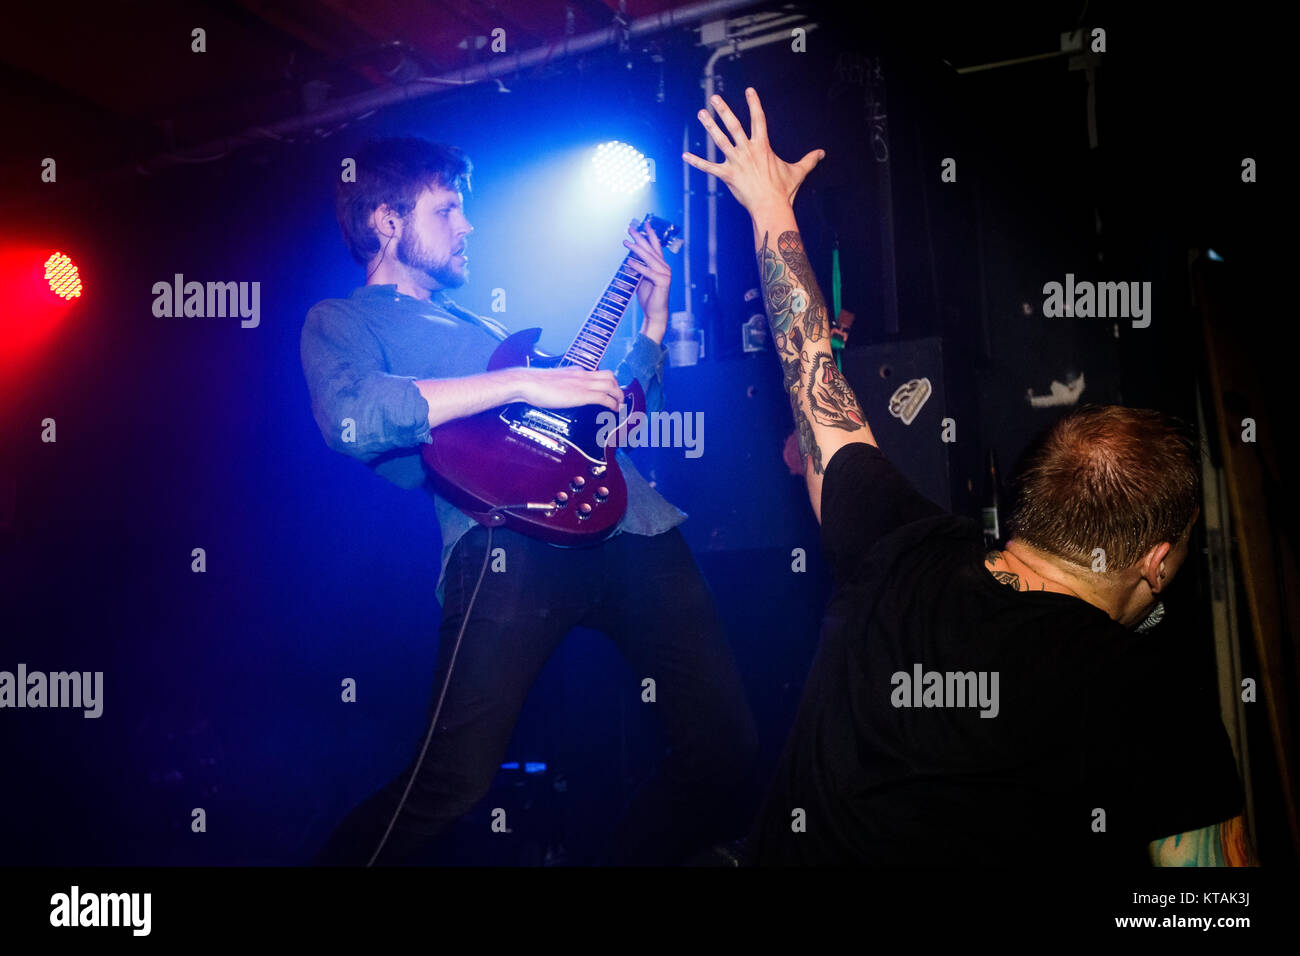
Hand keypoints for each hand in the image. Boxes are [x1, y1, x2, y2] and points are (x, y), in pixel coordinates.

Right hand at [517, 366, 623, 411]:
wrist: (527, 383)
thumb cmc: (533, 384)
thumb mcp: (551, 381)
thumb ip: (560, 384)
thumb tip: (560, 392)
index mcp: (575, 371)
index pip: (597, 373)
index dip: (607, 383)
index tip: (609, 392)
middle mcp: (582, 374)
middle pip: (610, 376)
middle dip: (618, 388)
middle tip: (619, 399)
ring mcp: (583, 384)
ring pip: (611, 385)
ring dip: (619, 396)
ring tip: (620, 406)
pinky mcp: (582, 395)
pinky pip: (604, 398)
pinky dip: (613, 404)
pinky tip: (614, 410)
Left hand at [623, 221, 670, 334]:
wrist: (654, 313)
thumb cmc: (648, 296)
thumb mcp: (641, 278)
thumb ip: (638, 267)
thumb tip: (630, 256)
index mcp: (661, 265)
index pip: (656, 246)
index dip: (650, 234)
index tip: (644, 224)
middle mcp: (665, 267)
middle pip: (651, 249)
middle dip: (640, 237)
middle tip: (630, 229)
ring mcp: (665, 274)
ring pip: (649, 258)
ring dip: (636, 249)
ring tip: (626, 243)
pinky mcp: (662, 282)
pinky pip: (648, 272)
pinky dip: (638, 267)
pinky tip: (629, 262)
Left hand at [681, 88, 824, 213]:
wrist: (771, 206)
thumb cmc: (783, 190)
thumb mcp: (798, 172)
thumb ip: (809, 160)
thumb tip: (822, 153)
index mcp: (762, 146)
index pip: (758, 119)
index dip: (754, 103)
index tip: (749, 90)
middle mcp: (747, 150)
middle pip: (733, 125)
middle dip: (724, 110)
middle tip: (715, 98)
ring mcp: (736, 162)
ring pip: (720, 140)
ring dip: (710, 126)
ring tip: (701, 114)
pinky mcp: (727, 175)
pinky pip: (709, 168)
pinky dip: (696, 162)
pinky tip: (685, 155)